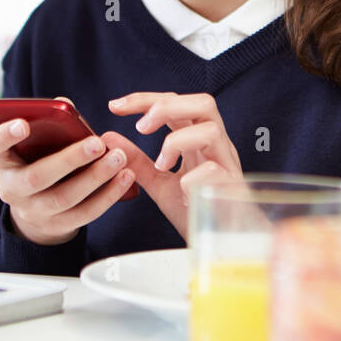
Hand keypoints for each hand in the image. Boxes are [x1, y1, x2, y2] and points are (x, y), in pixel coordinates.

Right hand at [0, 95, 135, 245]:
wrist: (39, 208)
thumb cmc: (41, 159)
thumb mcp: (37, 142)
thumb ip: (48, 122)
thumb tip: (64, 105)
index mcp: (1, 162)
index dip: (3, 137)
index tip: (23, 124)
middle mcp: (11, 189)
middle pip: (36, 177)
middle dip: (69, 160)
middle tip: (97, 143)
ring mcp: (33, 211)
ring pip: (64, 198)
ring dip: (95, 177)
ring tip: (119, 157)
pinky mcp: (58, 226)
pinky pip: (85, 213)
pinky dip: (108, 195)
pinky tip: (126, 176)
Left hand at [105, 91, 243, 239]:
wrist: (219, 241)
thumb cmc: (194, 210)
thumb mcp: (159, 182)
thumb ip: (137, 161)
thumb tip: (108, 138)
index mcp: (198, 139)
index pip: (177, 103)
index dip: (146, 99)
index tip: (115, 106)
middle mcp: (216, 145)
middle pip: (204, 102)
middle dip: (167, 107)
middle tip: (140, 127)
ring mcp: (227, 163)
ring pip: (211, 130)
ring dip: (177, 142)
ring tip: (162, 164)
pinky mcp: (231, 187)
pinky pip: (213, 171)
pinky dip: (190, 179)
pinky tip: (182, 193)